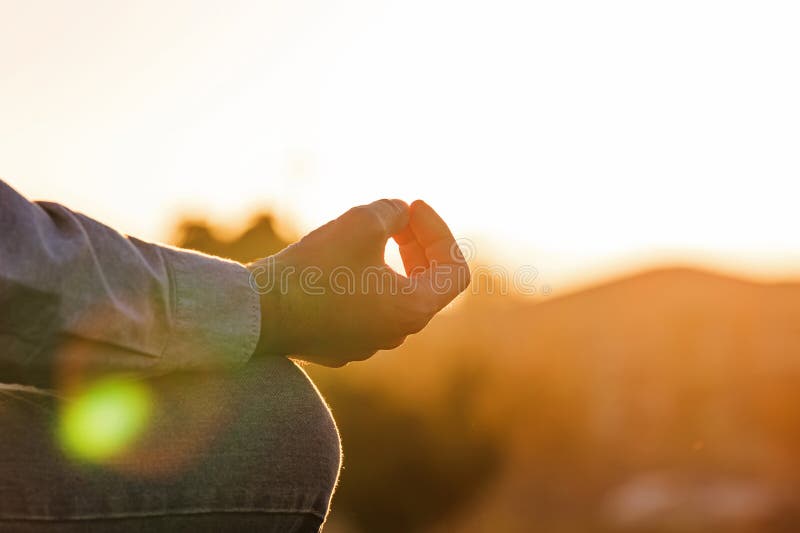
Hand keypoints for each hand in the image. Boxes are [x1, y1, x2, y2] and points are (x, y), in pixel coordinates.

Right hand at [248, 199, 469, 366]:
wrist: (257, 311)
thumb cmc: (313, 268)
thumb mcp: (361, 222)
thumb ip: (392, 211)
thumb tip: (398, 213)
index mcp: (412, 310)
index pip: (454, 270)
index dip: (440, 232)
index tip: (413, 208)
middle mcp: (395, 334)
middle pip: (427, 284)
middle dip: (418, 244)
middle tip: (397, 216)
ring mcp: (365, 343)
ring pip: (393, 296)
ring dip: (390, 261)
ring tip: (367, 234)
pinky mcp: (337, 344)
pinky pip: (364, 308)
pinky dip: (363, 280)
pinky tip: (338, 260)